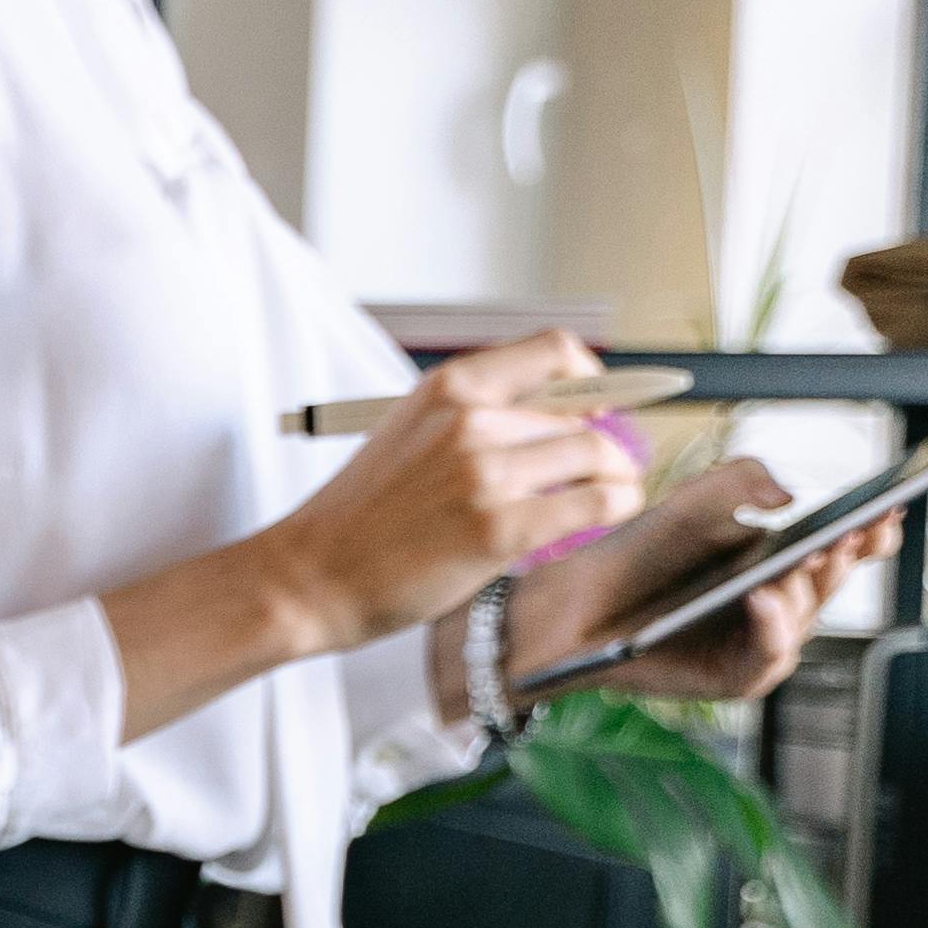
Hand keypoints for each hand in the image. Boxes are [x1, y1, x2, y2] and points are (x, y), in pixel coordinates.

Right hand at [263, 333, 650, 653]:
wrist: (308, 577)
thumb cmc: (359, 517)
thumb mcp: (411, 434)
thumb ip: (477, 418)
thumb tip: (564, 420)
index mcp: (449, 388)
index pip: (554, 350)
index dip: (590, 375)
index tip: (594, 405)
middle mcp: (470, 421)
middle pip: (582, 414)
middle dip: (600, 446)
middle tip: (596, 474)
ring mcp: (485, 474)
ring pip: (599, 456)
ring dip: (617, 477)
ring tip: (608, 496)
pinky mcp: (500, 528)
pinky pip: (596, 503)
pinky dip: (618, 506)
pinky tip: (610, 514)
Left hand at [499, 455, 900, 708]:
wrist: (582, 600)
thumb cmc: (643, 550)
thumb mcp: (693, 499)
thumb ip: (742, 477)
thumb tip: (789, 496)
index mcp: (783, 559)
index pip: (843, 546)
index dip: (870, 530)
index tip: (886, 507)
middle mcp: (780, 602)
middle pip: (830, 581)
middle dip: (845, 554)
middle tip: (853, 528)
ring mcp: (758, 642)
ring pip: (803, 619)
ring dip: (807, 589)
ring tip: (804, 558)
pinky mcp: (731, 676)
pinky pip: (766, 659)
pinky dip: (771, 629)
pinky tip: (762, 598)